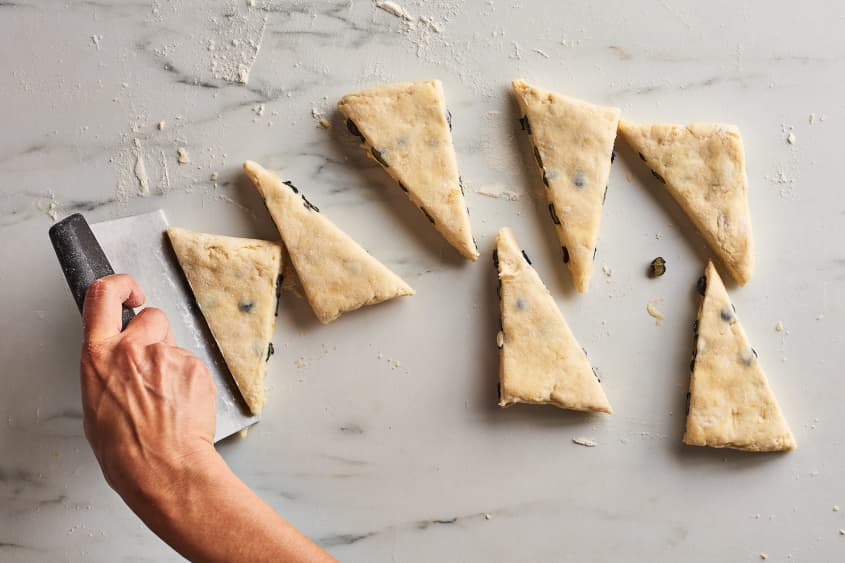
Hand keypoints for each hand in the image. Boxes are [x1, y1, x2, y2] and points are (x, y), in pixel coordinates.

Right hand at [80, 274, 217, 508]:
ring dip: (173, 364)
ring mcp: (168, 356)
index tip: (129, 292)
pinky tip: (182, 405)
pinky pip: (193, 365)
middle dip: (155, 334)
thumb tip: (117, 365)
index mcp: (100, 356)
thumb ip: (107, 371)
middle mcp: (133, 349)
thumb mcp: (95, 406)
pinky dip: (190, 380)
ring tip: (167, 399)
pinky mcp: (196, 367)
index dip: (120, 285)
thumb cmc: (126, 449)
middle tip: (154, 367)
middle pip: (152, 317)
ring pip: (175, 345)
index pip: (103, 295)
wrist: (164, 468)